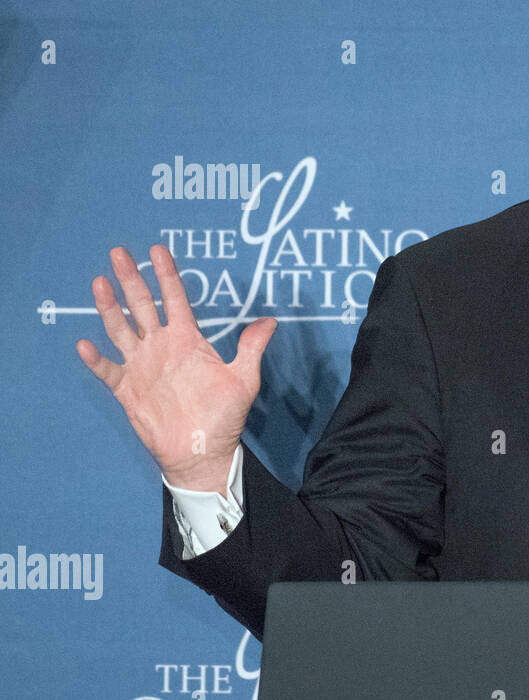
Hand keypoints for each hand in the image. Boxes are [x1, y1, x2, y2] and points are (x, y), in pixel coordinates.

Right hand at [76, 244, 275, 490]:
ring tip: (99, 283)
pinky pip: (108, 370)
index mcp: (187, 339)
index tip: (158, 249)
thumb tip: (271, 320)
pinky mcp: (127, 388)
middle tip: (119, 252)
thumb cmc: (225, 415)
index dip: (167, 275)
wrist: (203, 450)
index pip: (174, 299)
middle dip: (131, 279)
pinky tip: (87, 344)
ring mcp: (142, 366)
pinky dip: (96, 359)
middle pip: (141, 306)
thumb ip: (251, 347)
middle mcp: (161, 346)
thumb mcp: (244, 378)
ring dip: (109, 308)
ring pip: (120, 330)